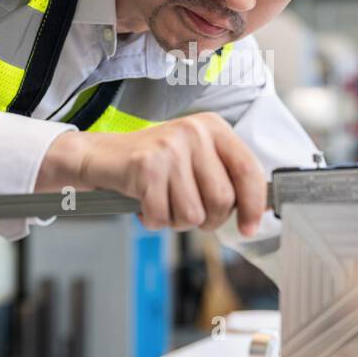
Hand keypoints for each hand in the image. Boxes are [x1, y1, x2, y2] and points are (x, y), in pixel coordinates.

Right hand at [36, 113, 266, 235]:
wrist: (102, 155)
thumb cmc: (154, 163)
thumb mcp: (195, 158)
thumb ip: (225, 177)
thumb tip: (255, 214)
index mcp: (213, 128)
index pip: (248, 171)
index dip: (254, 206)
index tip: (250, 228)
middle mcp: (195, 132)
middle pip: (222, 200)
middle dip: (208, 220)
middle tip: (189, 213)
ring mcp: (170, 148)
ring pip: (192, 214)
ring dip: (176, 221)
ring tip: (163, 202)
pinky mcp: (146, 167)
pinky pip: (162, 216)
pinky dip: (152, 220)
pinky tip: (145, 203)